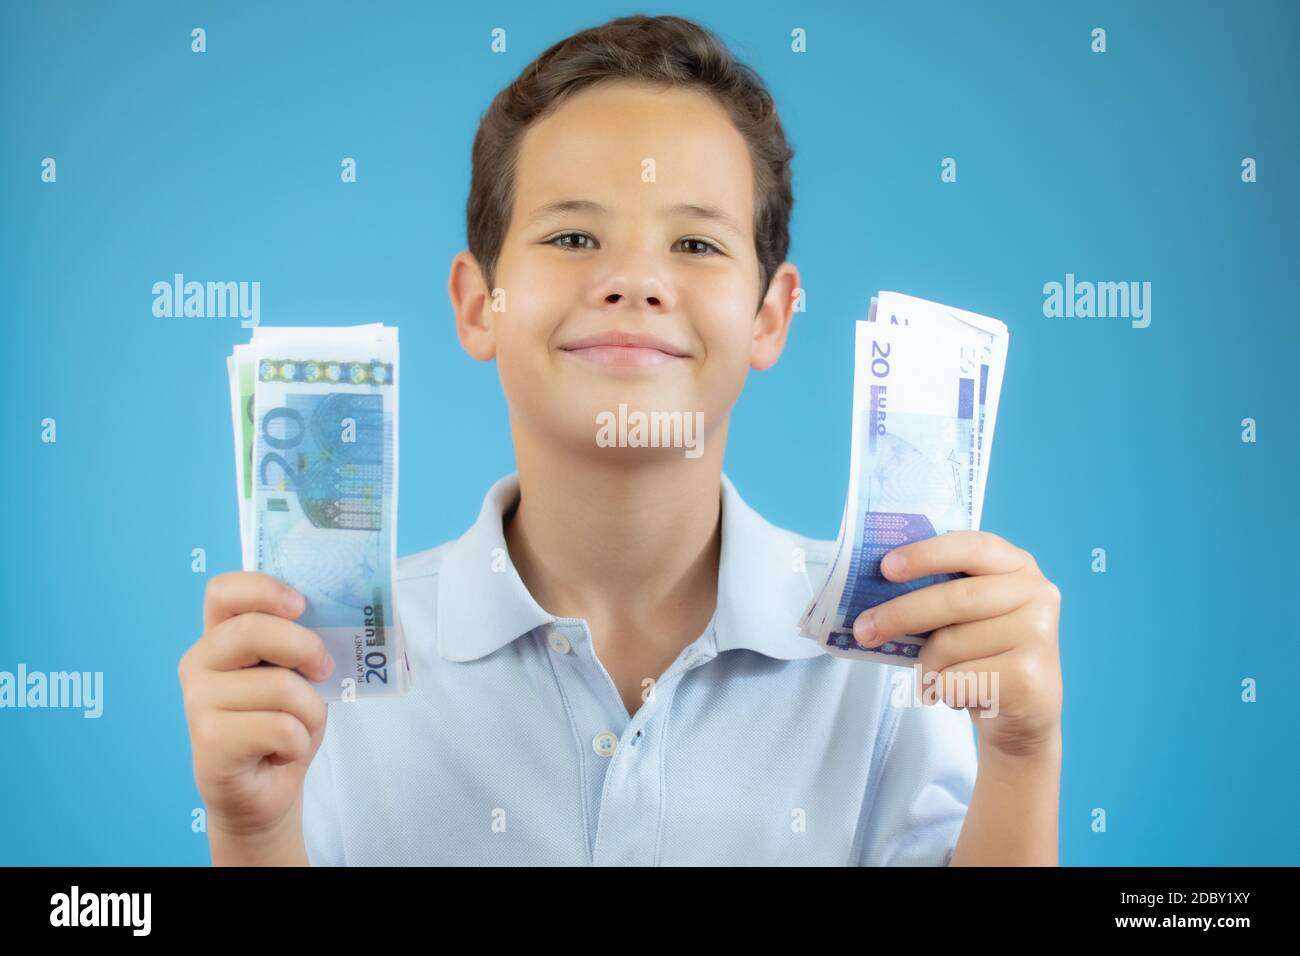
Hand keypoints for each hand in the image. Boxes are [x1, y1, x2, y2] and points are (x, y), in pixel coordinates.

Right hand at [178, 571, 334, 851]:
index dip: (263, 588)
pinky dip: (299, 742)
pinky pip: (281, 727)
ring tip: (296, 729)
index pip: (223, 590)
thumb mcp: (297, 674)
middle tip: (324, 670)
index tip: (301, 605)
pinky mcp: (209, 741)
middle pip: (251, 631)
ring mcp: (198, 702)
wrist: (264, 791)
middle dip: (304, 648)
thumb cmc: (283, 723)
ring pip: (278, 686)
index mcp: (219, 637)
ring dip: (309, 711)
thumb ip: (299, 643)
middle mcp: (199, 664)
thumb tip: (334, 618)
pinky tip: (281, 752)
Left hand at [853, 531, 1062, 760]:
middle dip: (900, 615)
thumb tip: (873, 595)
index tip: (885, 567)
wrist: (1022, 714)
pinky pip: (960, 679)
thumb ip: (937, 594)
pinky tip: (958, 694)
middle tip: (864, 630)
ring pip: (952, 644)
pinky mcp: (1030, 676)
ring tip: (932, 676)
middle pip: (955, 598)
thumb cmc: (981, 653)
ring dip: (927, 665)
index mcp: (1017, 565)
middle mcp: (1037, 593)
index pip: (971, 547)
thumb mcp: (964, 616)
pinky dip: (943, 690)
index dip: (926, 554)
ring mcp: (1039, 634)